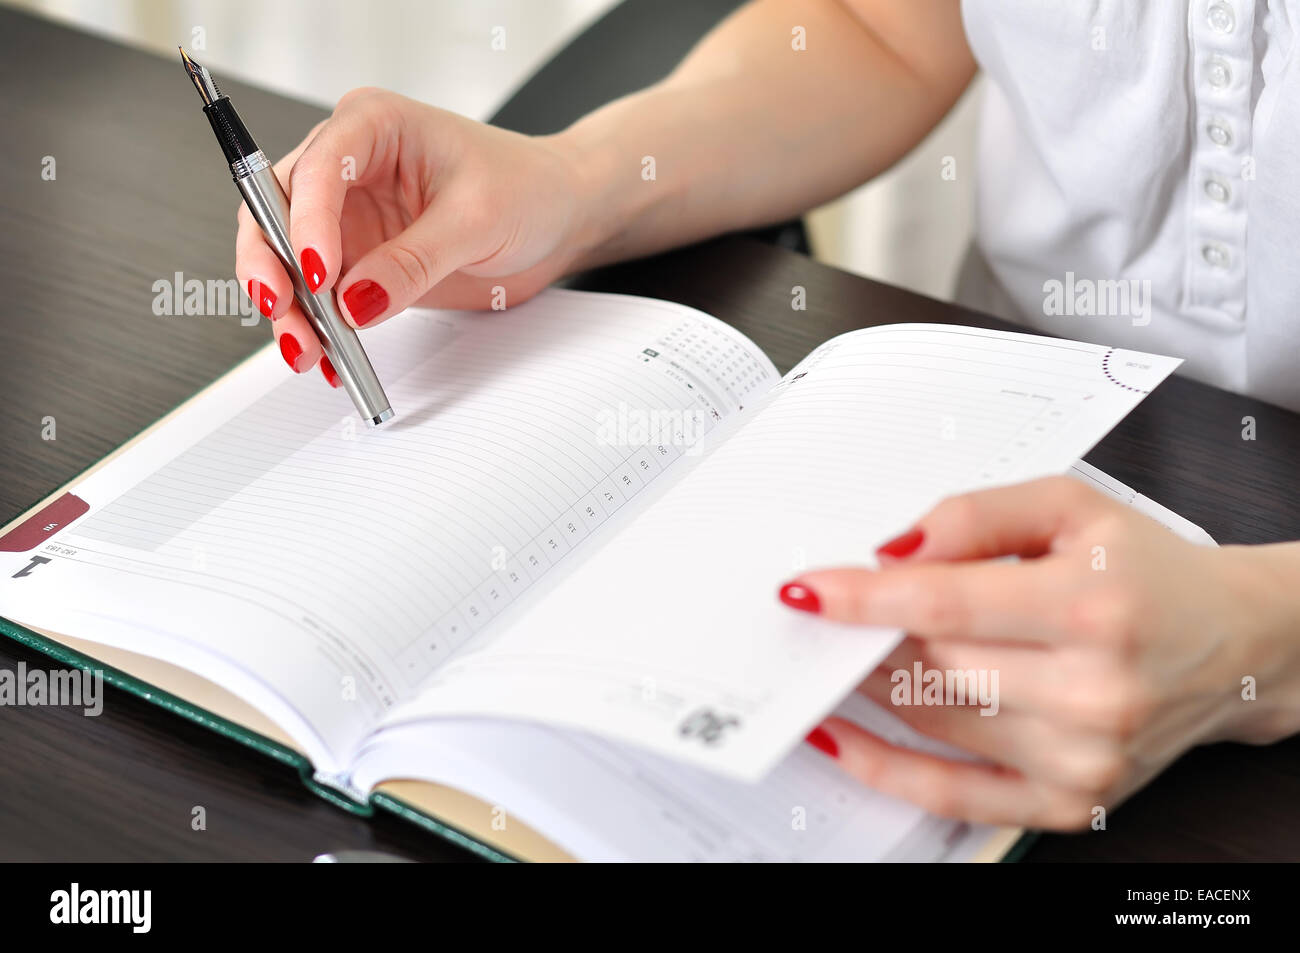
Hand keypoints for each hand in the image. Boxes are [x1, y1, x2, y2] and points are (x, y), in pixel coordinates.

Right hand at [234, 88, 589, 383]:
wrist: (557, 215)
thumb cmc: (527, 186)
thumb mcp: (477, 220)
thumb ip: (413, 261)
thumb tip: (355, 300)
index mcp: (373, 125)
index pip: (317, 170)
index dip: (306, 223)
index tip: (319, 275)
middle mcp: (349, 165)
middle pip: (277, 211)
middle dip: (274, 267)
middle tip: (286, 313)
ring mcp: (348, 213)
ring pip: (287, 258)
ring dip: (289, 307)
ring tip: (308, 350)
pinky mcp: (358, 257)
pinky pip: (320, 294)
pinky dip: (318, 327)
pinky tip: (327, 356)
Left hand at [779, 476, 1299, 829]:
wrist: (1238, 645)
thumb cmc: (1148, 570)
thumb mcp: (1071, 507)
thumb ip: (975, 515)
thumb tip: (892, 550)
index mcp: (1091, 607)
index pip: (945, 605)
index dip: (863, 599)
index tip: (806, 591)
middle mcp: (1091, 693)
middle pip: (930, 662)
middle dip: (867, 633)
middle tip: (828, 612)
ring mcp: (1082, 758)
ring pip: (928, 718)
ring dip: (868, 683)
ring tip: (842, 650)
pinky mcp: (1072, 802)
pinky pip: (950, 795)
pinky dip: (883, 767)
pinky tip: (838, 734)